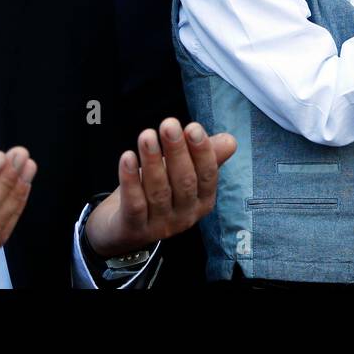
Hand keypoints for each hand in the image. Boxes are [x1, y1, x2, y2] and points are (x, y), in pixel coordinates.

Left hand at [84, 118, 235, 257]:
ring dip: (153, 160)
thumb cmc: (158, 190)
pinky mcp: (134, 229)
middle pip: (184, 182)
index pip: (207, 176)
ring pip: (159, 191)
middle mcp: (185, 216)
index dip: (201, 152)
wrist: (123, 227)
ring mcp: (160, 225)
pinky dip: (131, 180)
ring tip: (147, 135)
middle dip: (177, 151)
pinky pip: (135, 204)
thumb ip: (203, 156)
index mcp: (202, 201)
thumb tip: (230, 141)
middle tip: (169, 124)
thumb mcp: (182, 171)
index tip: (192, 127)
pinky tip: (127, 157)